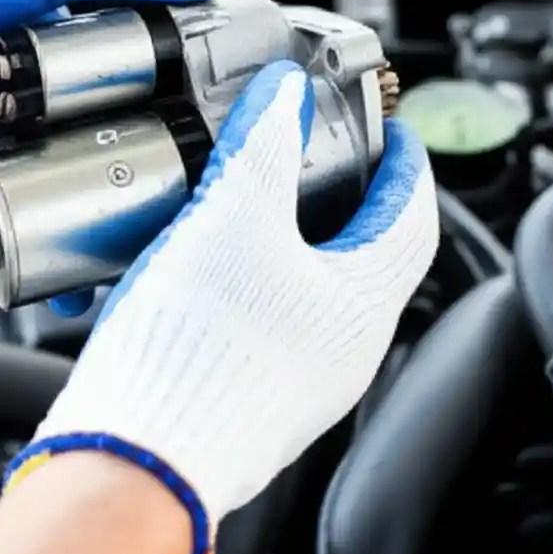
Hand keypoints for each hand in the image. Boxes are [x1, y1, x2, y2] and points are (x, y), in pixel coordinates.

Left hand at [0, 0, 223, 309]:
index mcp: (56, 40)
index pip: (117, 101)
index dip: (140, 148)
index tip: (157, 193)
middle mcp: (19, 82)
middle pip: (69, 161)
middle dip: (85, 216)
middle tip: (103, 263)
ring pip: (14, 192)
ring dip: (23, 240)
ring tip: (37, 286)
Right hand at [4, 61, 439, 553]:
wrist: (140, 459)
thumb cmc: (198, 351)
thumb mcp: (234, 215)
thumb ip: (264, 143)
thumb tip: (284, 94)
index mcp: (364, 298)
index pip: (413, 212)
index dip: (404, 162)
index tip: (389, 132)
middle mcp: (346, 347)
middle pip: (368, 253)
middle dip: (349, 198)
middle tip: (324, 157)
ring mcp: (303, 381)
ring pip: (315, 291)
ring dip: (295, 242)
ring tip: (254, 203)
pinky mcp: (255, 399)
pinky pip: (272, 325)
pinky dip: (253, 284)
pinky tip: (206, 272)